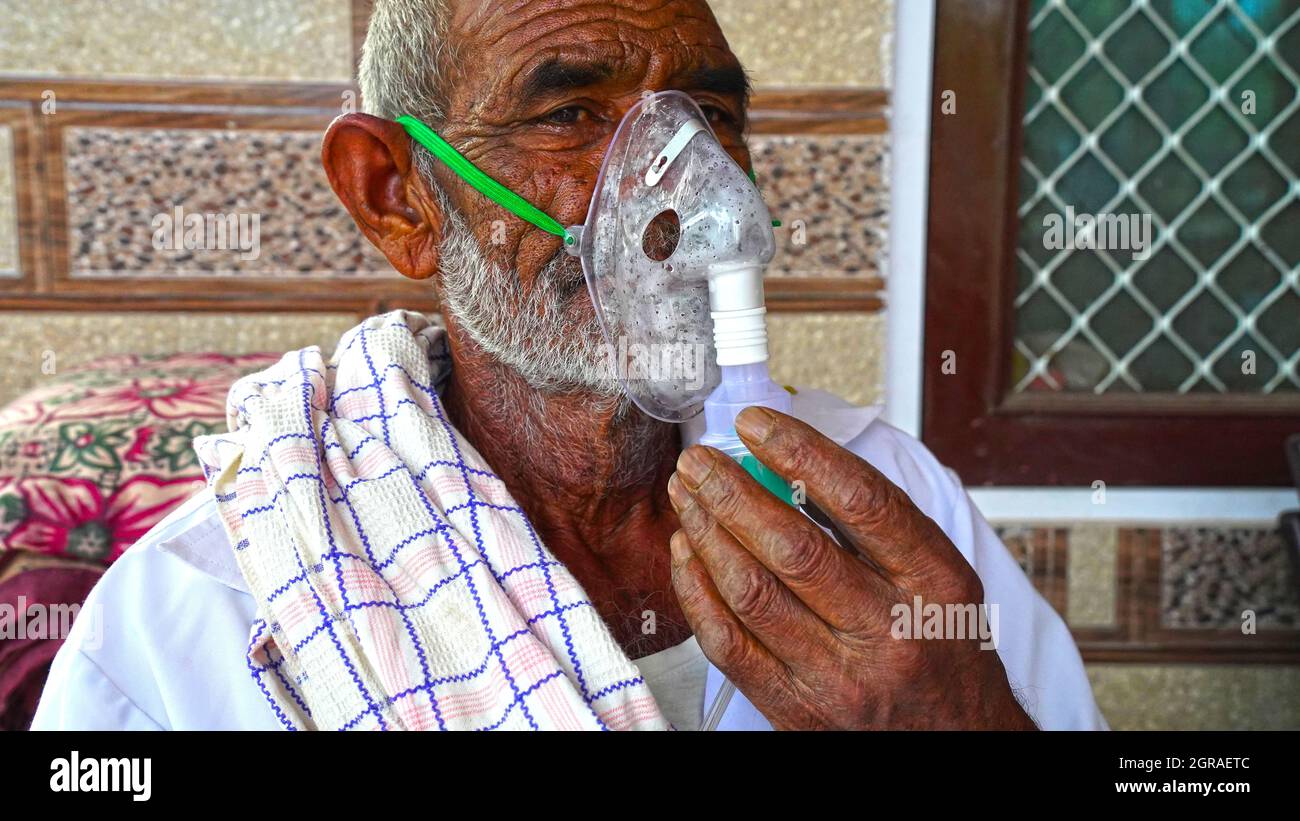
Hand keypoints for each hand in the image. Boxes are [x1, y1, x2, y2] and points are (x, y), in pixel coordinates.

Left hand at [666, 407, 1035, 729]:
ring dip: (707, 531)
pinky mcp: (796, 708)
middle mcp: (888, 631)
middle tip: (701, 459)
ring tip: (688, 495)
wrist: (953, 742)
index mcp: (933, 583)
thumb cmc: (940, 650)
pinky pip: (727, 643)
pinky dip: (698, 589)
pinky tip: (688, 552)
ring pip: (751, 591)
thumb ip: (878, 524)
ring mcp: (838, 676)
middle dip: (732, 491)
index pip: (862, 501)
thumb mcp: (939, 578)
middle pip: (793, 546)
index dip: (801, 451)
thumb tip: (793, 459)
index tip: (757, 423)